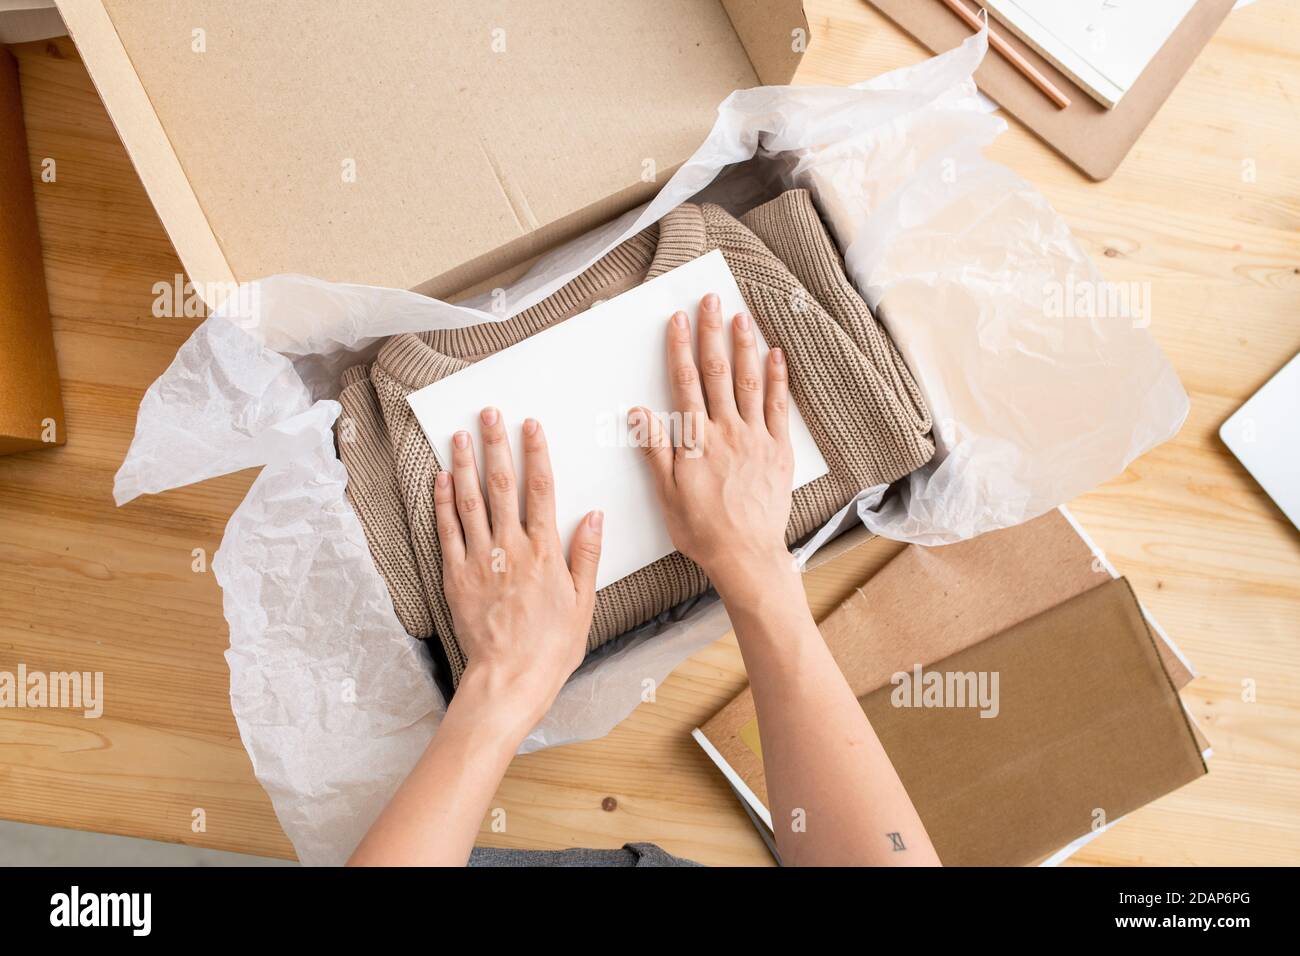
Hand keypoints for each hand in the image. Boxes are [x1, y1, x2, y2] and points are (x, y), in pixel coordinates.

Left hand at [434, 408, 602, 729]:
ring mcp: (480, 561)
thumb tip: (594, 515)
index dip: (535, 454)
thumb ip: (587, 555)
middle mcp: (511, 548)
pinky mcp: (456, 577)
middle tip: (488, 414)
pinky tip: (441, 480)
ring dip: (465, 465)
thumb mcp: (584, 602)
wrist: (510, 678)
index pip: (541, 490)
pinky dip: (443, 503)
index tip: (531, 426)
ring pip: (470, 501)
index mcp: (544, 552)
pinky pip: (447, 532)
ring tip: (459, 436)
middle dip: (496, 445)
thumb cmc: (552, 646)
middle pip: (502, 486)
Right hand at [631, 293, 794, 600]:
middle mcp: (727, 431)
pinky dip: (777, 379)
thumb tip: (638, 412)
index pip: (685, 382)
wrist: (746, 554)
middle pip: (717, 372)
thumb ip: (655, 449)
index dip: (680, 348)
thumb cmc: (702, 529)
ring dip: (744, 346)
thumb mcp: (667, 493)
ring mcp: (756, 438)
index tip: (678, 320)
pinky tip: (776, 355)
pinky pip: (778, 406)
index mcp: (696, 440)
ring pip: (749, 381)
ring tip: (741, 316)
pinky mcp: (779, 450)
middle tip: (711, 301)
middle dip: (711, 333)